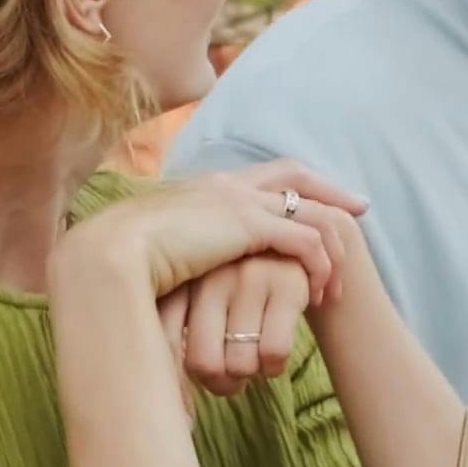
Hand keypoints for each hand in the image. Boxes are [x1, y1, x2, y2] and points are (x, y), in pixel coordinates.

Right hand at [60, 162, 360, 301]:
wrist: (107, 255)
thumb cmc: (122, 264)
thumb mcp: (159, 252)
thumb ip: (181, 252)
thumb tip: (182, 271)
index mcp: (206, 188)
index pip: (264, 174)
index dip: (296, 184)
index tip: (323, 199)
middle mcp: (227, 185)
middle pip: (296, 176)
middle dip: (332, 192)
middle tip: (360, 210)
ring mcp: (238, 201)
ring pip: (308, 213)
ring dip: (331, 249)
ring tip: (335, 286)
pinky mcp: (247, 226)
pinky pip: (303, 241)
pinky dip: (317, 265)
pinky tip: (318, 291)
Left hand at [159, 251, 311, 398]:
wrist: (291, 253)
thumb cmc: (237, 292)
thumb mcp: (197, 304)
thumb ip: (171, 337)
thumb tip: (175, 407)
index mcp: (180, 282)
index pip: (162, 343)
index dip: (174, 383)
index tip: (186, 405)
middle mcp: (210, 277)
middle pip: (204, 365)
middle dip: (221, 383)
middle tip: (232, 377)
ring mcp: (248, 277)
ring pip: (241, 363)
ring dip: (250, 376)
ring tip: (254, 360)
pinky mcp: (286, 283)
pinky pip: (274, 352)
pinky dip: (274, 367)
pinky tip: (274, 359)